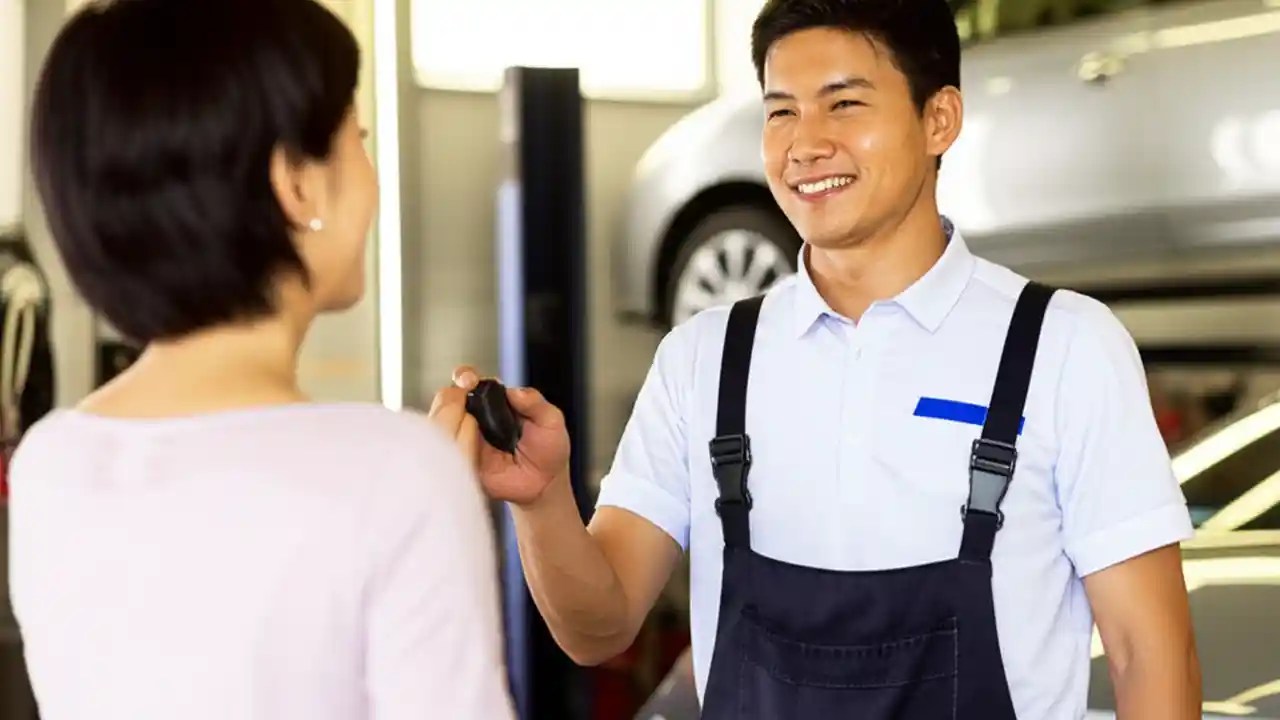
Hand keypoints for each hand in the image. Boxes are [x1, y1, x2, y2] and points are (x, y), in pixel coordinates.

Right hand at [443, 365, 571, 505]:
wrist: (545, 485)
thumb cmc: (549, 449)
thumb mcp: (551, 421)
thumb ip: (535, 403)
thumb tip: (513, 391)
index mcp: (494, 401)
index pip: (470, 380)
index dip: (465, 376)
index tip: (469, 380)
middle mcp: (475, 417)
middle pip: (449, 399)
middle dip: (451, 396)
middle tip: (463, 402)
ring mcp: (465, 439)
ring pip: (442, 424)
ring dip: (449, 421)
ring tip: (468, 427)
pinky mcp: (462, 461)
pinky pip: (447, 453)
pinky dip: (449, 448)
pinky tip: (460, 447)